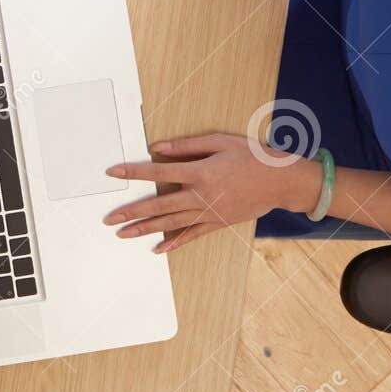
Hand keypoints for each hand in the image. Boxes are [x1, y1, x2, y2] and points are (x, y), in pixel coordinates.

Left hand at [102, 133, 320, 252]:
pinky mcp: (217, 223)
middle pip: (158, 205)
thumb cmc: (253, 156)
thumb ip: (187, 145)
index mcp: (200, 172)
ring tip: (122, 234)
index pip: (158, 172)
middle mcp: (201, 196)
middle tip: (108, 218)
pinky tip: (157, 248)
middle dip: (131, 212)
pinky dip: (174, 243)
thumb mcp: (220, 142)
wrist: (282, 182)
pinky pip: (191, 235)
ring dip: (145, 229)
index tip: (113, 172)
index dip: (133, 171)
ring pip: (170, 224)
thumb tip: (158, 148)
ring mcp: (209, 213)